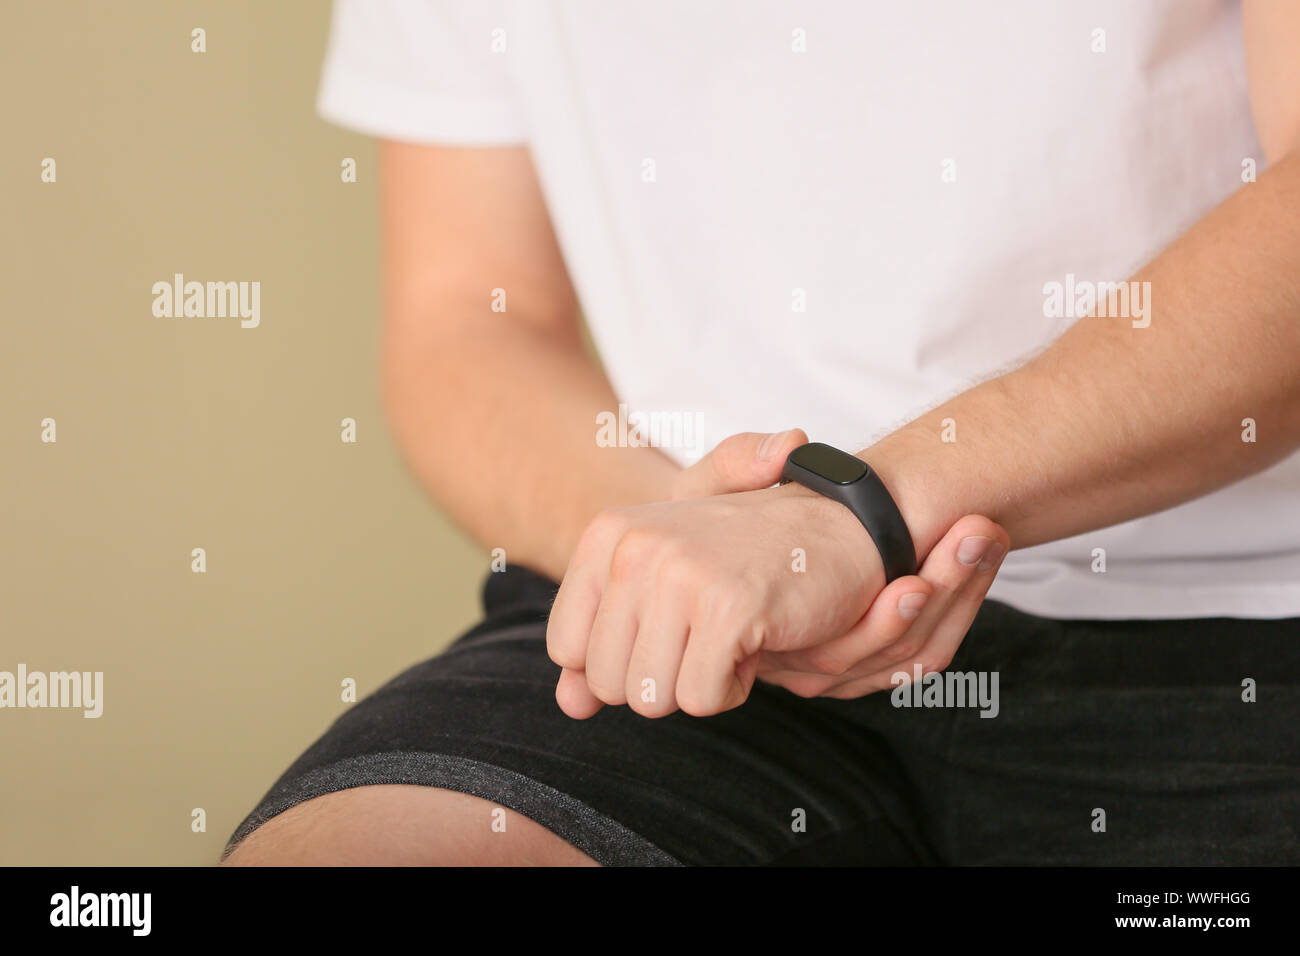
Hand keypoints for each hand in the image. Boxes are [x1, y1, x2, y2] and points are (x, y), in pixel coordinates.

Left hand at [547, 431, 1007, 717]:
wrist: (839, 523)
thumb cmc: (747, 555)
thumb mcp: (661, 583)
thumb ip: (603, 640)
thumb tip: (571, 703)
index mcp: (608, 534)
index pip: (567, 647)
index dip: (620, 658)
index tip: (668, 625)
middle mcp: (635, 547)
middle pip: (608, 681)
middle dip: (663, 676)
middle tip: (708, 629)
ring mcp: (681, 574)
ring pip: (651, 697)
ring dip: (699, 682)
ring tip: (732, 631)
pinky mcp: (727, 607)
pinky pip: (701, 698)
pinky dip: (732, 687)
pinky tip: (755, 639)